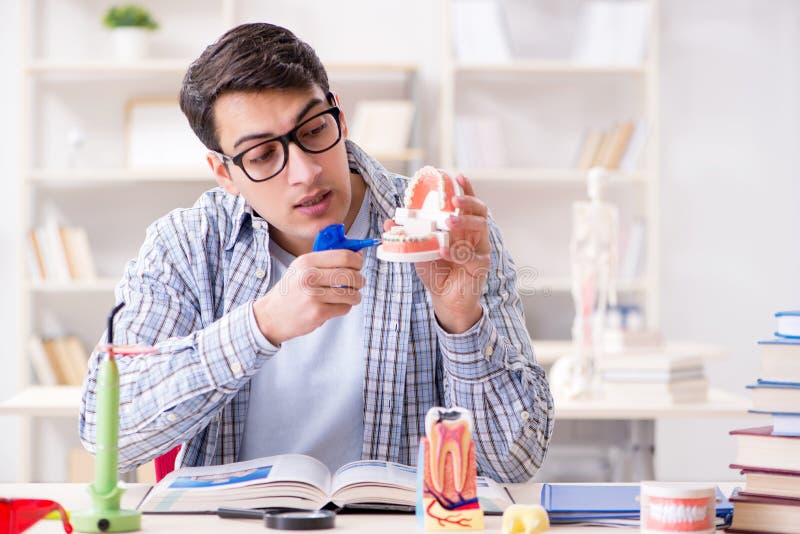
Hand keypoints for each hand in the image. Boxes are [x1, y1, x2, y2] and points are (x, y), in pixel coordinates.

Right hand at [253, 250, 364, 344]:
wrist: (271, 315)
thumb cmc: (291, 290)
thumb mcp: (302, 268)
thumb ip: (328, 260)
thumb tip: (358, 255)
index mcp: (307, 261)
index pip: (343, 256)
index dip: (357, 261)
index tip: (358, 265)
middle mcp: (309, 276)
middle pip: (350, 274)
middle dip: (359, 280)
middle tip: (358, 282)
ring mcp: (313, 296)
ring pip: (351, 293)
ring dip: (355, 295)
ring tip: (351, 296)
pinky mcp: (318, 313)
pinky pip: (344, 308)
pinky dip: (345, 307)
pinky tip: (337, 305)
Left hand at [386, 174, 490, 332]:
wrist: (445, 299)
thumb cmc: (437, 271)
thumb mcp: (419, 251)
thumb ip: (408, 236)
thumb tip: (388, 223)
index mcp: (463, 226)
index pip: (468, 203)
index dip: (465, 188)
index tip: (457, 175)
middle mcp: (475, 234)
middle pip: (480, 210)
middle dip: (467, 201)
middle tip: (452, 200)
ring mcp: (480, 248)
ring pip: (481, 227)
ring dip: (464, 221)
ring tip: (448, 222)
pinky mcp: (480, 265)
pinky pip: (471, 255)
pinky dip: (456, 251)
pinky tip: (444, 250)